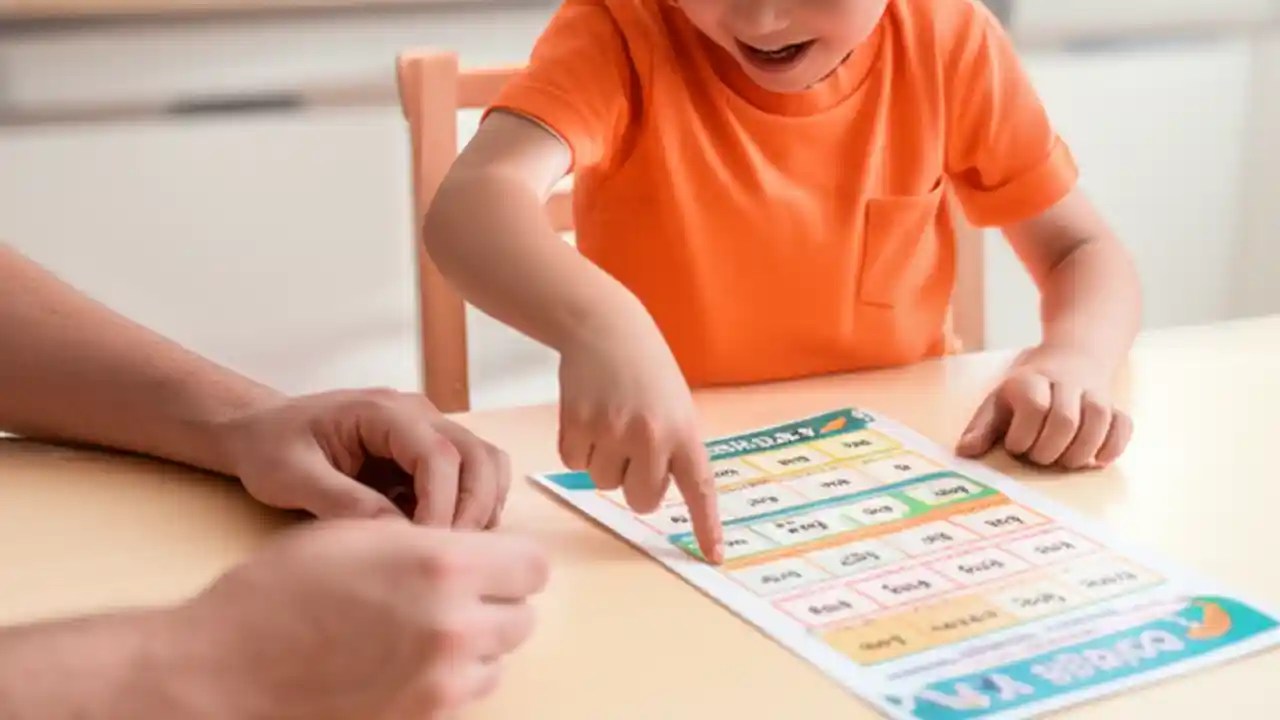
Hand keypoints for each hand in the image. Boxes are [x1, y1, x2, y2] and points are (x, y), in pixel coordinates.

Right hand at [162, 520, 548, 719]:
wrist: (225, 666)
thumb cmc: (281, 589)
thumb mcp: (359, 533)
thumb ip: (428, 538)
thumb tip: (473, 548)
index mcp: (443, 566)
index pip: (533, 564)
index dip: (511, 560)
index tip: (490, 562)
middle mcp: (454, 626)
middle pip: (522, 614)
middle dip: (495, 601)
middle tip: (452, 595)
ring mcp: (441, 682)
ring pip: (498, 658)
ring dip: (477, 643)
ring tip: (424, 628)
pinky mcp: (424, 719)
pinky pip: (468, 693)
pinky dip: (452, 678)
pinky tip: (408, 661)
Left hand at [220, 389, 510, 528]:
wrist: (261, 432)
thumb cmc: (270, 448)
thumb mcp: (292, 477)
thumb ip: (343, 503)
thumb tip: (397, 538)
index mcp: (383, 411)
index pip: (439, 454)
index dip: (442, 505)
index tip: (425, 549)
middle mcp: (418, 414)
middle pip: (478, 455)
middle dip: (473, 509)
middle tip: (449, 557)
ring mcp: (429, 431)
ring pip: (485, 464)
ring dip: (481, 507)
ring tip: (452, 550)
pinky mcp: (429, 454)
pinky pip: (472, 477)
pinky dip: (472, 508)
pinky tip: (443, 539)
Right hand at [558, 323, 722, 562]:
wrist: (603, 326)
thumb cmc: (645, 368)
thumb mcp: (675, 403)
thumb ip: (674, 446)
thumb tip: (652, 493)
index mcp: (683, 430)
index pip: (700, 487)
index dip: (707, 525)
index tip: (715, 557)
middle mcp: (650, 435)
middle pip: (641, 500)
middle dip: (636, 484)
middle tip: (634, 449)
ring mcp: (611, 431)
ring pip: (603, 483)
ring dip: (604, 462)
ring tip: (610, 422)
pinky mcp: (576, 424)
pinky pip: (573, 464)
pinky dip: (577, 448)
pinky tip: (586, 417)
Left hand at [956, 346, 1132, 468]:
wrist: (1071, 356)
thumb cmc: (1026, 390)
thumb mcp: (998, 402)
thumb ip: (982, 427)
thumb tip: (964, 451)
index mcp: (1030, 380)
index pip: (1033, 407)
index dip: (1023, 437)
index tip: (1015, 447)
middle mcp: (1066, 382)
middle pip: (1065, 419)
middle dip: (1050, 449)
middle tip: (1041, 458)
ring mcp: (1094, 393)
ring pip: (1098, 420)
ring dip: (1081, 451)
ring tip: (1066, 461)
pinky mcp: (1115, 405)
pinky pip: (1123, 425)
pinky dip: (1113, 447)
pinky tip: (1097, 460)